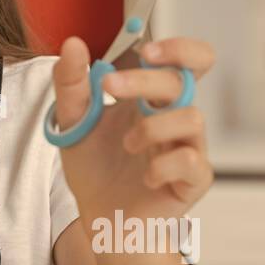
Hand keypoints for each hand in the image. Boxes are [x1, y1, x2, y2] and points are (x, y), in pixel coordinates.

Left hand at [51, 36, 214, 223]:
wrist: (99, 220)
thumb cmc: (95, 169)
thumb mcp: (72, 123)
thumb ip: (71, 84)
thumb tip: (73, 44)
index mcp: (151, 98)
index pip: (185, 61)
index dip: (179, 48)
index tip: (145, 50)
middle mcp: (173, 118)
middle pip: (183, 81)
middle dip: (145, 79)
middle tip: (110, 87)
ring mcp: (187, 147)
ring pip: (193, 117)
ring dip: (152, 127)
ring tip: (127, 145)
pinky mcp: (192, 180)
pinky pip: (192, 161)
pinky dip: (163, 166)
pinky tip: (145, 176)